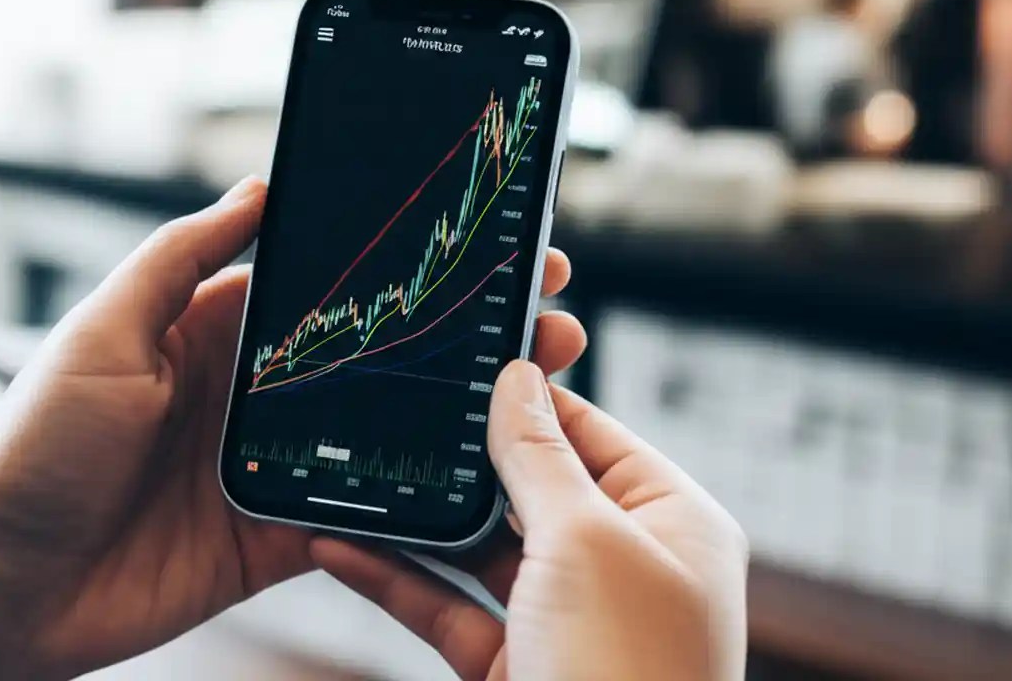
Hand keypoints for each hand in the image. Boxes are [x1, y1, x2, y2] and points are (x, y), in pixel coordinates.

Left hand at [0, 178, 588, 679]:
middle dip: (458, 328)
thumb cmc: (36, 447)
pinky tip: (487, 472)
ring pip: (386, 428)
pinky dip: (421, 498)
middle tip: (541, 306)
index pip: (328, 285)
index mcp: (215, 333)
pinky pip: (363, 513)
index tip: (472, 241)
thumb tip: (258, 187)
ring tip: (541, 376)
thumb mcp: (104, 330)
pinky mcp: (280, 536)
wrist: (6, 583)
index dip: (398, 261)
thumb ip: (181, 258)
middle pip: (376, 353)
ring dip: (460, 406)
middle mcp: (254, 395)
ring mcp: (273, 465)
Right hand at [313, 361, 748, 680]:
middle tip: (393, 410)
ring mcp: (569, 619)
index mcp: (671, 521)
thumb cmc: (626, 671)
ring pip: (482, 549)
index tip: (461, 362)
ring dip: (420, 520)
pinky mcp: (517, 665)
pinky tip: (340, 548)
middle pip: (531, 488)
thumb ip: (540, 457)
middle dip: (463, 460)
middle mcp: (624, 565)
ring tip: (355, 474)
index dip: (529, 399)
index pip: (593, 433)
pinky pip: (451, 608)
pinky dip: (398, 581)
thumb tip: (520, 378)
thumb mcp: (583, 541)